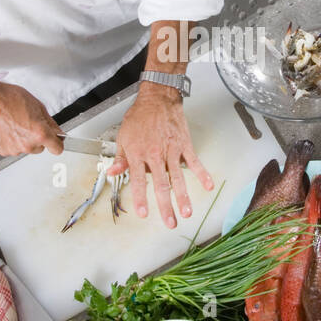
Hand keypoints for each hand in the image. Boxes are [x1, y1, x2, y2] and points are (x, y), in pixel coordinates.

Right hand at [0, 80, 62, 155]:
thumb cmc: (8, 99)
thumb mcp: (37, 105)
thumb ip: (49, 122)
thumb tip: (56, 131)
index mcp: (40, 133)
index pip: (57, 149)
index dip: (57, 143)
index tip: (56, 140)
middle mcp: (28, 145)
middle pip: (40, 148)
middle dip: (38, 138)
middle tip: (29, 123)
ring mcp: (14, 149)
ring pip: (25, 148)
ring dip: (23, 139)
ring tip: (15, 123)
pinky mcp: (2, 150)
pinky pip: (12, 147)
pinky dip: (11, 140)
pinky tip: (6, 127)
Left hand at [107, 86, 213, 228]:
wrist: (157, 98)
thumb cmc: (139, 117)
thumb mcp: (123, 137)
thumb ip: (120, 158)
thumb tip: (112, 173)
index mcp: (138, 154)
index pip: (139, 181)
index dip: (141, 198)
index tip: (144, 213)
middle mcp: (155, 154)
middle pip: (162, 185)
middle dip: (166, 206)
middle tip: (170, 222)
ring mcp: (172, 150)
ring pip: (178, 178)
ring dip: (184, 197)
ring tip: (187, 212)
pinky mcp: (184, 145)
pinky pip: (194, 162)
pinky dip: (203, 174)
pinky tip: (209, 185)